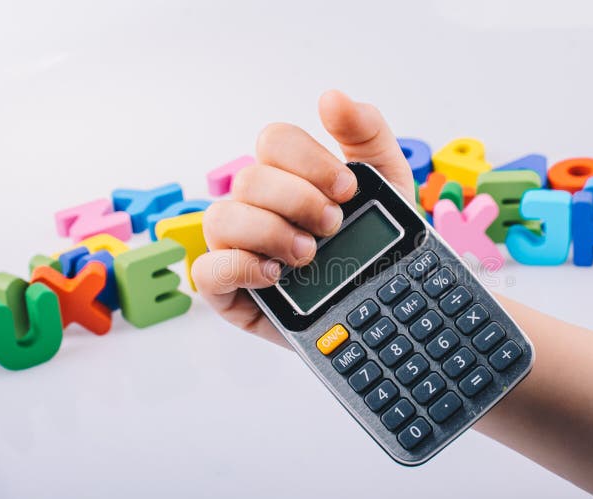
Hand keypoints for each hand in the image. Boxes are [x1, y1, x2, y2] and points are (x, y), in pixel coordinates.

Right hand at [193, 90, 413, 346]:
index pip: (275, 141)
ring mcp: (238, 247)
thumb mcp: (386, 183)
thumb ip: (366, 133)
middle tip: (334, 225)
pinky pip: (206, 270)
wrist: (385, 306)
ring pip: (222, 217)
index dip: (310, 160)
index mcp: (288, 175)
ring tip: (308, 254)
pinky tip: (275, 274)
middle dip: (298, 200)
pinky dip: (239, 267)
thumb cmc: (377, 241)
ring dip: (269, 231)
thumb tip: (331, 97)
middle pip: (250, 178)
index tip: (348, 189)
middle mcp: (257, 206)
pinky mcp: (229, 292)